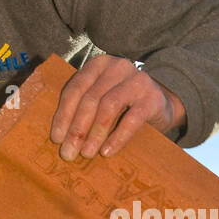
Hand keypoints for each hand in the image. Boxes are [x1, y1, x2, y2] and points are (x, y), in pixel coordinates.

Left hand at [50, 55, 185, 160]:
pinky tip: (107, 152)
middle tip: (69, 152)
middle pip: (90, 98)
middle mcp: (117, 67)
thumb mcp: (101, 99)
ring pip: (109, 106)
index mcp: (98, 65)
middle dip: (77, 128)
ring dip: (95, 133)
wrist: (161, 106)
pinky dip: (118, 137)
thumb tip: (59, 138)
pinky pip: (132, 119)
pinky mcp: (152, 98)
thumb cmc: (123, 106)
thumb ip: (82, 107)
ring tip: (87, 154)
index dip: (63, 115)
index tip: (56, 139)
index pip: (75, 89)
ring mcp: (137, 80)